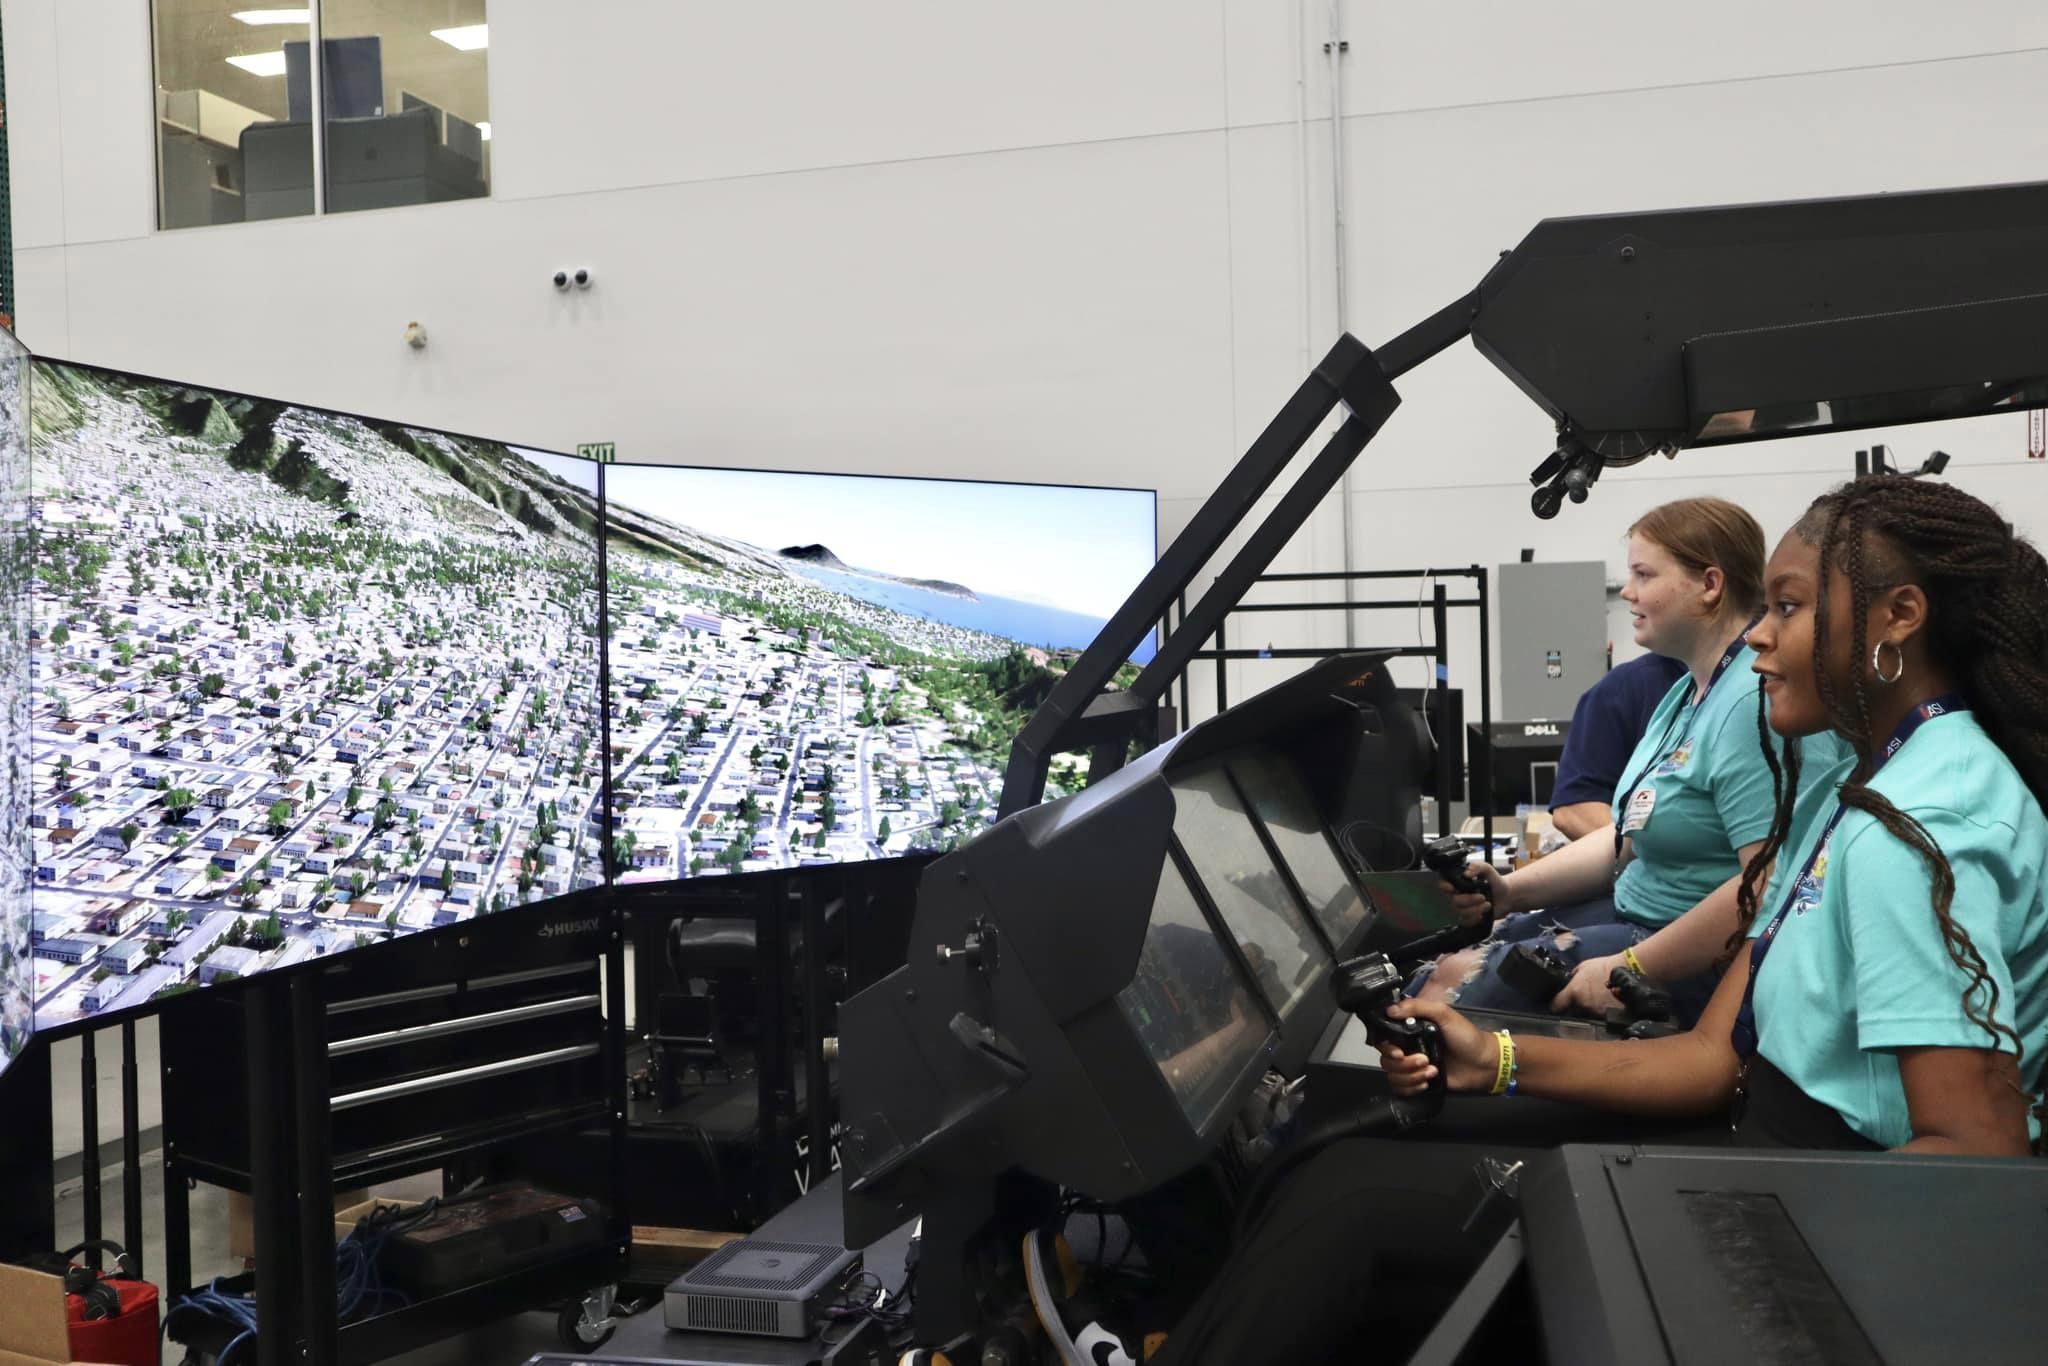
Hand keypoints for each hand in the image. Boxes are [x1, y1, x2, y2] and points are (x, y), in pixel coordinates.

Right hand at [1380, 997, 1500, 1095]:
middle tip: (1424, 1060)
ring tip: (1431, 1071)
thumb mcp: (1444, 1013)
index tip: (1398, 1051)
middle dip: (1404, 1063)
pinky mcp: (1419, 1083)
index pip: (1383, 1038)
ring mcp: (1413, 1067)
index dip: (1385, 1046)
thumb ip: (1417, 1007)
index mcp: (1410, 1030)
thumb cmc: (1466, 1037)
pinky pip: (1401, 1089)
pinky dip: (1412, 1087)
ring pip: (1393, 1076)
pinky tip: (1427, 1082)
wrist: (1483, 1064)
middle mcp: (1408, 1048)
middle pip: (1386, 1060)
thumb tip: (1389, 1010)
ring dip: (1411, 1076)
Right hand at [1438, 859, 1511, 925]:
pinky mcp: (1469, 918)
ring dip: (1476, 909)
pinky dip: (1475, 919)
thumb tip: (1467, 872)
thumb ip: (1477, 866)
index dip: (1444, 886)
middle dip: (1469, 899)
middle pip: (1454, 900)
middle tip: (1482, 897)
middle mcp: (1459, 895)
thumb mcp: (1488, 869)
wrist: (1507, 896)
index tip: (1452, 888)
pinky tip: (1483, 914)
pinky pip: (1466, 921)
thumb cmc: (1495, 882)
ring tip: (1487, 904)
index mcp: (1459, 883)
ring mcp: (1463, 907)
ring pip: (1461, 912)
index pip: (1444, 884)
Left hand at [1551, 953, 1624, 1015]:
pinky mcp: (1608, 1016)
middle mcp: (1583, 1004)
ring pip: (1587, 1015)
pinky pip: (1600, 1017)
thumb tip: (1568, 982)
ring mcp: (1596, 1012)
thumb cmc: (1605, 967)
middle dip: (1575, 1007)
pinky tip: (1605, 1004)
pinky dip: (1601, 1012)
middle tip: (1583, 998)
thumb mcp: (1583, 967)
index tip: (1556, 1006)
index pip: (1556, 1005)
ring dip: (1589, 1009)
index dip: (1555, 1006)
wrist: (1627, 971)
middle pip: (1573, 1012)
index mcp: (1574, 991)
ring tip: (1597, 999)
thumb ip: (1573, 977)